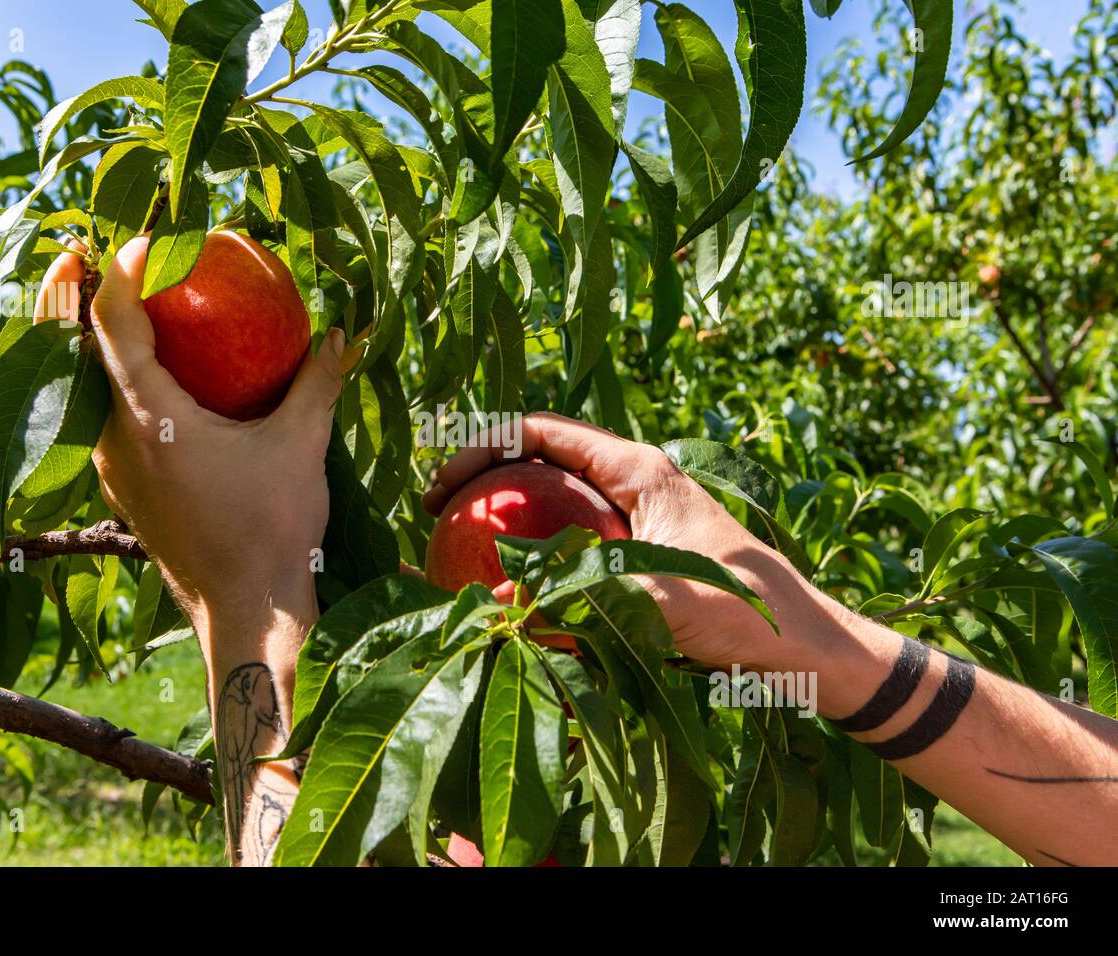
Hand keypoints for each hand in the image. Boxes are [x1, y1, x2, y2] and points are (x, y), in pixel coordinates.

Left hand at [35, 238, 344, 651]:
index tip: (142, 240)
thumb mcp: (302, 445)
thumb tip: (338, 334)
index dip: (119, 272)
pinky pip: (98, 420)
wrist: (248, 610)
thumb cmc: (273, 527)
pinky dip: (103, 382)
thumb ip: (317, 382)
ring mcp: (112, 469)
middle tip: (77, 252)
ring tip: (96, 303)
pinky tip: (137, 375)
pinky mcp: (124, 490)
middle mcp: (114, 440)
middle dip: (66, 297)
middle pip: (66, 352)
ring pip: (76, 389)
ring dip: (80, 341)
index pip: (112, 324)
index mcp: (149, 418)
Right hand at [422, 412, 837, 671]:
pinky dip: (531, 557)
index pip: (538, 432)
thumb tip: (495, 601)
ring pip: (550, 502)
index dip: (480, 448)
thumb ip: (577, 593)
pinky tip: (509, 590)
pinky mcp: (637, 555)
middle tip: (433, 518)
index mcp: (637, 467)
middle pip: (536, 461)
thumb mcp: (658, 596)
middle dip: (481, 480)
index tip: (440, 489)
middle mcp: (631, 482)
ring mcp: (633, 518)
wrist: (804, 645)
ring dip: (503, 519)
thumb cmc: (743, 608)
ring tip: (455, 549)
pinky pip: (568, 544)